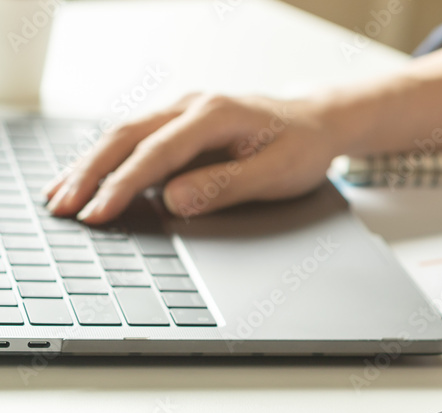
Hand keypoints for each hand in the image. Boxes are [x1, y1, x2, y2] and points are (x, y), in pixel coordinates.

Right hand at [44, 92, 347, 223]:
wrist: (316, 123)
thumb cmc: (301, 149)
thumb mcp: (276, 173)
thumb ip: (226, 186)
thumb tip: (175, 200)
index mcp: (216, 115)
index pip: (158, 152)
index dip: (125, 185)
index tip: (99, 211)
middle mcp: (191, 106)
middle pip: (126, 137)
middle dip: (90, 174)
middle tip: (62, 207)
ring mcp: (181, 112)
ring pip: (123, 135)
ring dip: (89, 166)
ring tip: (59, 196)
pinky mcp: (178, 124)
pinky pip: (134, 140)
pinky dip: (106, 160)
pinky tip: (84, 179)